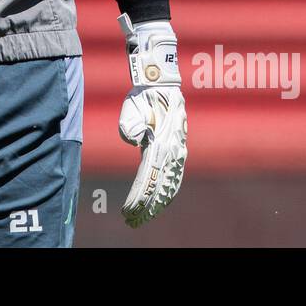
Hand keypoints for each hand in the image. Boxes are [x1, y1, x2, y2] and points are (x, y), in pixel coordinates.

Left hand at [117, 14, 187, 226]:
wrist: (161, 84)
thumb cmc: (143, 96)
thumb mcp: (132, 107)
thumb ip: (130, 125)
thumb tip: (137, 140)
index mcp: (161, 143)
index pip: (147, 180)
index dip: (138, 199)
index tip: (126, 212)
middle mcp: (173, 151)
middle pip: (159, 188)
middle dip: (146, 208)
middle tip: (132, 222)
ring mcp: (178, 152)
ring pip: (169, 186)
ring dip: (157, 204)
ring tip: (143, 217)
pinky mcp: (178, 151)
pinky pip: (175, 177)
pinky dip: (168, 193)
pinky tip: (161, 202)